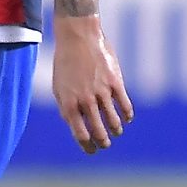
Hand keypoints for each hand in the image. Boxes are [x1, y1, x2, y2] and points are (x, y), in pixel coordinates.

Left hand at [51, 15, 133, 154]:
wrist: (78, 36)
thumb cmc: (66, 63)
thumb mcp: (59, 87)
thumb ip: (67, 108)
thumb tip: (77, 127)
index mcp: (69, 103)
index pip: (80, 134)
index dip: (87, 146)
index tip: (92, 150)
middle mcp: (85, 100)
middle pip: (98, 131)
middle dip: (103, 142)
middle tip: (105, 144)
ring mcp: (101, 91)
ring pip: (114, 121)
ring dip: (115, 130)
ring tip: (116, 132)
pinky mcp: (115, 82)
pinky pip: (125, 105)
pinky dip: (127, 115)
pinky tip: (127, 118)